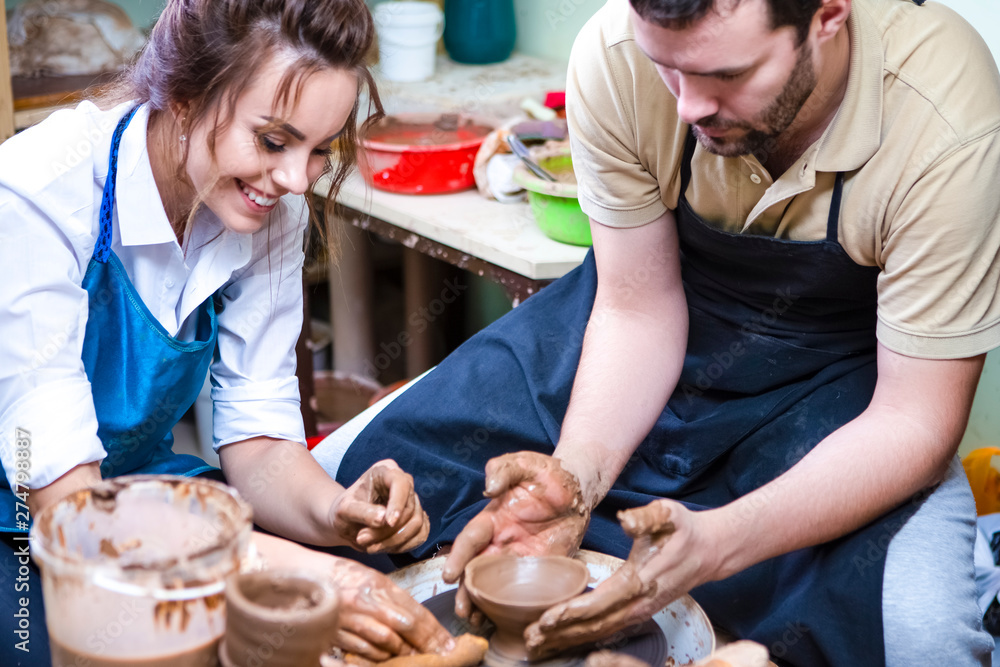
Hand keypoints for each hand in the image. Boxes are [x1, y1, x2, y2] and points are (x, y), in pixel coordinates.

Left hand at [329, 459, 429, 553]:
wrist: (346, 523)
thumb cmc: (343, 511)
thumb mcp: (344, 510)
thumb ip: (362, 512)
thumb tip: (383, 519)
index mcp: (385, 470)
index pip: (401, 484)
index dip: (397, 504)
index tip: (389, 523)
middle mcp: (403, 483)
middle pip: (409, 508)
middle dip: (388, 530)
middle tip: (363, 539)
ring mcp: (413, 502)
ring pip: (416, 524)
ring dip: (394, 540)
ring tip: (370, 547)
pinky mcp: (417, 520)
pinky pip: (420, 535)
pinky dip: (402, 546)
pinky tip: (383, 547)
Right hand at [329, 558, 453, 660]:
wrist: (304, 576)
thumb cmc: (343, 576)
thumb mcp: (374, 580)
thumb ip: (395, 599)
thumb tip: (418, 622)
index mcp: (379, 586)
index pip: (414, 613)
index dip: (435, 632)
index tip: (450, 645)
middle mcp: (366, 603)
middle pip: (404, 630)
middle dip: (425, 645)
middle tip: (442, 656)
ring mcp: (349, 620)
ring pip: (385, 644)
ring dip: (404, 655)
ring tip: (418, 659)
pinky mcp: (335, 634)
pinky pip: (363, 652)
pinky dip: (379, 658)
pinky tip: (389, 660)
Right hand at [442, 451, 589, 620]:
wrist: (578, 488)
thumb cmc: (546, 473)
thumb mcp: (523, 463)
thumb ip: (503, 469)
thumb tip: (489, 486)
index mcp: (491, 519)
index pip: (470, 540)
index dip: (459, 557)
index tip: (450, 574)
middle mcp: (500, 542)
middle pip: (477, 570)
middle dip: (467, 590)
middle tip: (462, 610)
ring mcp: (519, 558)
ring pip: (495, 585)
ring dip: (483, 603)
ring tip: (476, 621)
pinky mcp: (540, 568)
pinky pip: (524, 589)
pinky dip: (515, 605)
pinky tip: (508, 620)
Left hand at [525, 498, 724, 658]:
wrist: (709, 550)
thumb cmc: (683, 530)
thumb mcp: (667, 514)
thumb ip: (645, 517)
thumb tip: (625, 519)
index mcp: (639, 581)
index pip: (599, 603)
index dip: (571, 613)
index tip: (545, 619)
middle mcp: (638, 604)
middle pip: (594, 626)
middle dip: (561, 634)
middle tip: (530, 640)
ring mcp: (639, 612)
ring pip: (599, 632)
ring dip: (568, 640)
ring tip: (538, 645)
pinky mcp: (638, 613)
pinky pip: (606, 630)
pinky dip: (582, 637)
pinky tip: (562, 639)